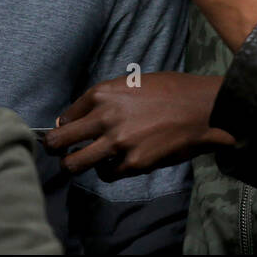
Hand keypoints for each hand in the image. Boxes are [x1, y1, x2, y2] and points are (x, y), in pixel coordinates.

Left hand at [44, 72, 232, 178]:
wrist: (203, 108)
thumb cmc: (171, 91)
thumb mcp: (133, 83)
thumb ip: (107, 99)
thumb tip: (83, 118)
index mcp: (103, 93)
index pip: (66, 116)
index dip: (65, 126)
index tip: (69, 132)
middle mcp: (104, 117)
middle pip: (58, 141)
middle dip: (53, 148)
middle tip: (57, 152)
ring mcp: (117, 143)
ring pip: (74, 164)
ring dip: (74, 165)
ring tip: (81, 163)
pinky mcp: (133, 163)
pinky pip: (107, 174)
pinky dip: (109, 170)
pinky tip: (118, 162)